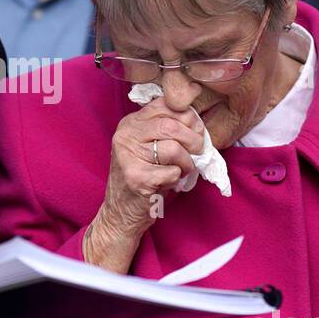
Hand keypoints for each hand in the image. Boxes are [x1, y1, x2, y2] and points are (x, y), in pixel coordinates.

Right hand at [86, 98, 203, 271]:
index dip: (187, 116)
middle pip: (171, 125)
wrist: (120, 212)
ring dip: (187, 162)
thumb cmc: (143, 176)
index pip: (164, 105)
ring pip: (174, 148)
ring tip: (182, 170)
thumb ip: (166, 129)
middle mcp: (125, 136)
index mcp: (130, 123)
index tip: (196, 129)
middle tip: (197, 151)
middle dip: (193, 139)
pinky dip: (177, 179)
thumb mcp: (148, 145)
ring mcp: (128, 156)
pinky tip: (168, 182)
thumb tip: (197, 120)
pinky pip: (172, 172)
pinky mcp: (136, 178)